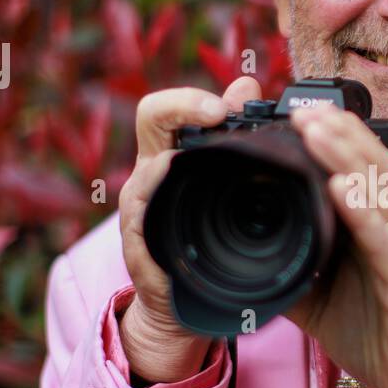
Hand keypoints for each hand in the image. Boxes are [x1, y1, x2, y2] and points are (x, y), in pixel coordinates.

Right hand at [118, 75, 261, 382]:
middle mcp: (148, 180)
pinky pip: (142, 231)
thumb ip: (229, 134)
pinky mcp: (142, 254)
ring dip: (169, 164)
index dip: (187, 98)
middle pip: (149, 123)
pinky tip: (178, 213)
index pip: (162, 109)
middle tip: (218, 113)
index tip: (222, 104)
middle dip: (181, 110)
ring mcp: (140, 216)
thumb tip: (247, 83)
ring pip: (145, 177)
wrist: (187, 304)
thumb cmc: (206, 239)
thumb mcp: (219, 181)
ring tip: (196, 156)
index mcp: (167, 157)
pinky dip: (157, 220)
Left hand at [285, 104, 387, 387]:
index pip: (352, 169)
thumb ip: (291, 268)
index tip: (290, 112)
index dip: (328, 136)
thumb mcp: (319, 300)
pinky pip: (384, 236)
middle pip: (367, 163)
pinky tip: (341, 187)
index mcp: (372, 228)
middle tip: (297, 103)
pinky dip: (361, 207)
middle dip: (334, 129)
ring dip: (344, 153)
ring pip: (377, 187)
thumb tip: (245, 250)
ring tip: (314, 125)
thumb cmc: (381, 337)